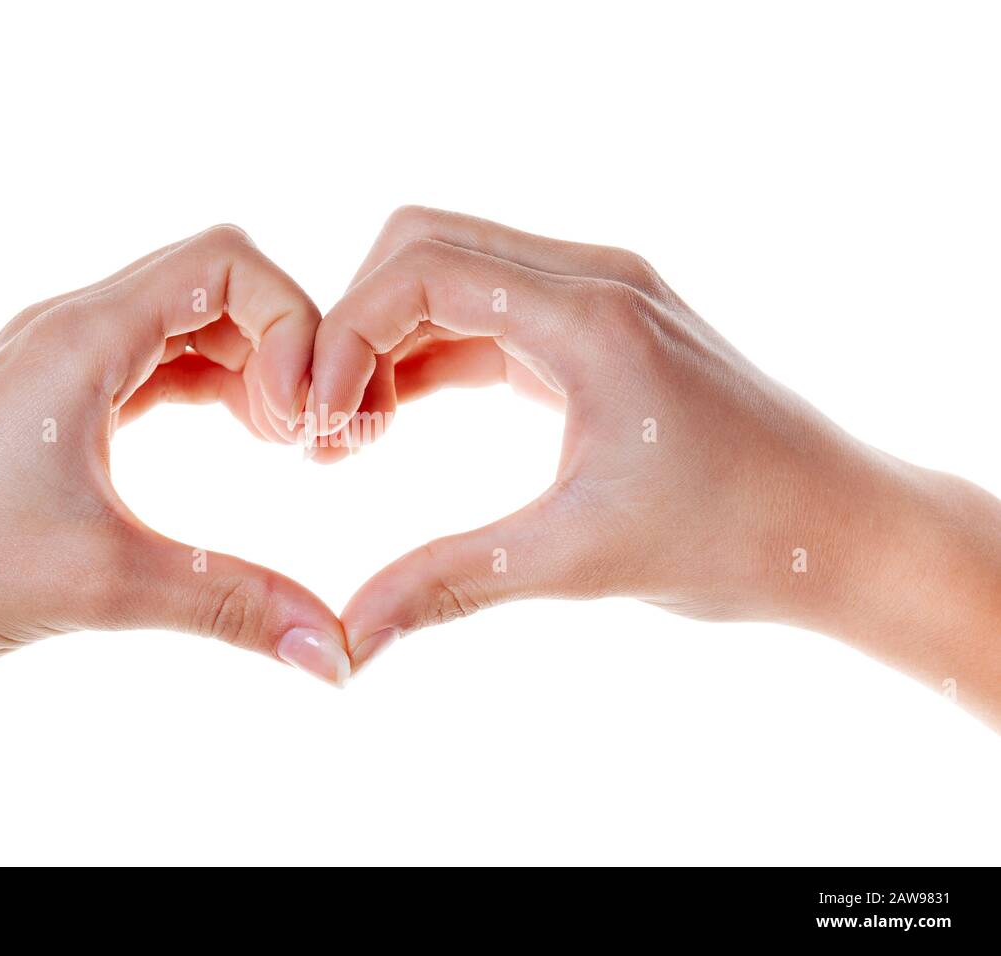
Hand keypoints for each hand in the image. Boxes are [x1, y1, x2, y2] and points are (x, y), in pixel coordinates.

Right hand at [312, 207, 1000, 726]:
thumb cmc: (736, 539)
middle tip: (326, 427)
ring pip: (451, 270)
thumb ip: (450, 584)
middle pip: (424, 244)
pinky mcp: (598, 326)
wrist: (841, 530)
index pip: (424, 269)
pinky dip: (429, 351)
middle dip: (355, 326)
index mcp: (592, 317)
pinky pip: (487, 310)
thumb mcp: (578, 562)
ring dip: (388, 339)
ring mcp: (600, 294)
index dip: (346, 335)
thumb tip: (349, 639)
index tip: (316, 423)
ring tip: (352, 434)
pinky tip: (395, 417)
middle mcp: (595, 280)